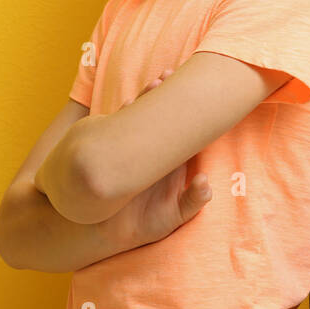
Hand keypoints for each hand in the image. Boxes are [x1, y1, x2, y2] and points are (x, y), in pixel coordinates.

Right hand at [102, 68, 212, 247]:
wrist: (102, 232)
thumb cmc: (143, 225)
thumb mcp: (172, 218)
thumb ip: (192, 202)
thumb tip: (206, 184)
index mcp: (168, 162)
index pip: (180, 132)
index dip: (186, 114)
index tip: (190, 93)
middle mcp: (149, 153)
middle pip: (159, 118)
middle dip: (162, 96)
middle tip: (166, 76)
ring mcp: (128, 151)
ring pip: (136, 119)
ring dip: (143, 100)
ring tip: (151, 84)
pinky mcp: (107, 152)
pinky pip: (113, 130)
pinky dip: (118, 116)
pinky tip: (127, 104)